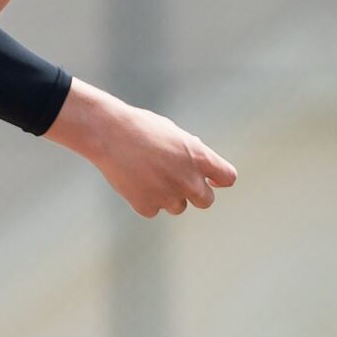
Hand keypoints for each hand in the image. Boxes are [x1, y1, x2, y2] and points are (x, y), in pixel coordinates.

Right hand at [45, 78, 236, 216]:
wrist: (107, 133)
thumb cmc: (139, 127)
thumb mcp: (173, 133)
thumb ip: (189, 152)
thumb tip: (197, 167)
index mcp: (200, 157)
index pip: (228, 178)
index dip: (219, 179)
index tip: (210, 179)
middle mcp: (189, 180)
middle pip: (206, 200)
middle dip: (195, 193)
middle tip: (176, 181)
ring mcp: (168, 195)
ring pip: (178, 207)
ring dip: (168, 196)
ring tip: (147, 175)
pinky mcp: (146, 206)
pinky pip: (153, 209)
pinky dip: (144, 199)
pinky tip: (132, 181)